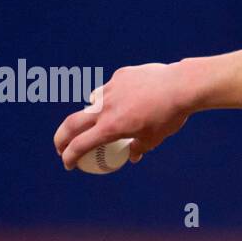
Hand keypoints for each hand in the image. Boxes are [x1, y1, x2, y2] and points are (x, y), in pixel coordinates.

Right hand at [53, 62, 193, 169]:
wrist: (180, 86)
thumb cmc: (169, 116)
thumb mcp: (155, 138)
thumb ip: (139, 148)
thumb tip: (132, 157)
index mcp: (111, 127)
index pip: (80, 145)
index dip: (70, 156)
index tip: (68, 164)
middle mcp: (105, 107)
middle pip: (72, 123)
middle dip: (61, 138)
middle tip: (60, 147)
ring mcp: (111, 89)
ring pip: (92, 103)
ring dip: (91, 115)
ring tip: (98, 122)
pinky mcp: (120, 76)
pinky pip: (110, 89)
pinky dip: (111, 98)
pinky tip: (124, 100)